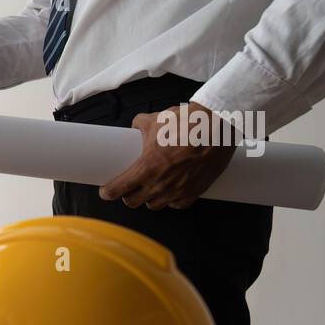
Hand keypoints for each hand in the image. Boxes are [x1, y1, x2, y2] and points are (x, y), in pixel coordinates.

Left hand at [100, 103, 235, 209]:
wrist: (218, 127)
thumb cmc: (186, 122)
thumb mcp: (157, 119)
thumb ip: (140, 124)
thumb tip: (135, 125)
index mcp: (146, 168)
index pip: (118, 189)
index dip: (108, 192)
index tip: (105, 191)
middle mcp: (160, 184)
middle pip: (133, 202)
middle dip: (128, 195)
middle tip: (129, 187)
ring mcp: (177, 191)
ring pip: (154, 205)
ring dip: (149, 199)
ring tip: (150, 188)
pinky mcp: (195, 193)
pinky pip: (177, 205)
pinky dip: (172, 201)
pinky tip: (171, 192)